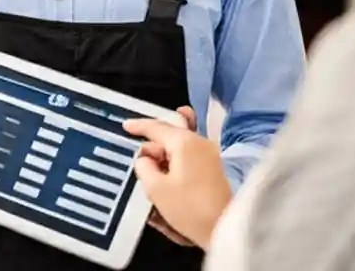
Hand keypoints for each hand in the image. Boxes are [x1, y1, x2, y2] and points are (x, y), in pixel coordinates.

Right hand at [124, 108, 230, 250]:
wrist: (227, 229)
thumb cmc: (192, 210)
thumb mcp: (156, 189)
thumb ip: (143, 168)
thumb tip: (144, 161)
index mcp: (184, 143)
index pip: (156, 127)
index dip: (139, 126)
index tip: (127, 126)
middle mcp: (200, 144)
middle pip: (168, 140)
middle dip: (153, 153)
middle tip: (142, 170)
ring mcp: (210, 157)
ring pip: (178, 154)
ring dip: (164, 166)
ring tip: (156, 189)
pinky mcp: (214, 172)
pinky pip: (189, 165)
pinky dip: (177, 174)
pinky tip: (170, 192)